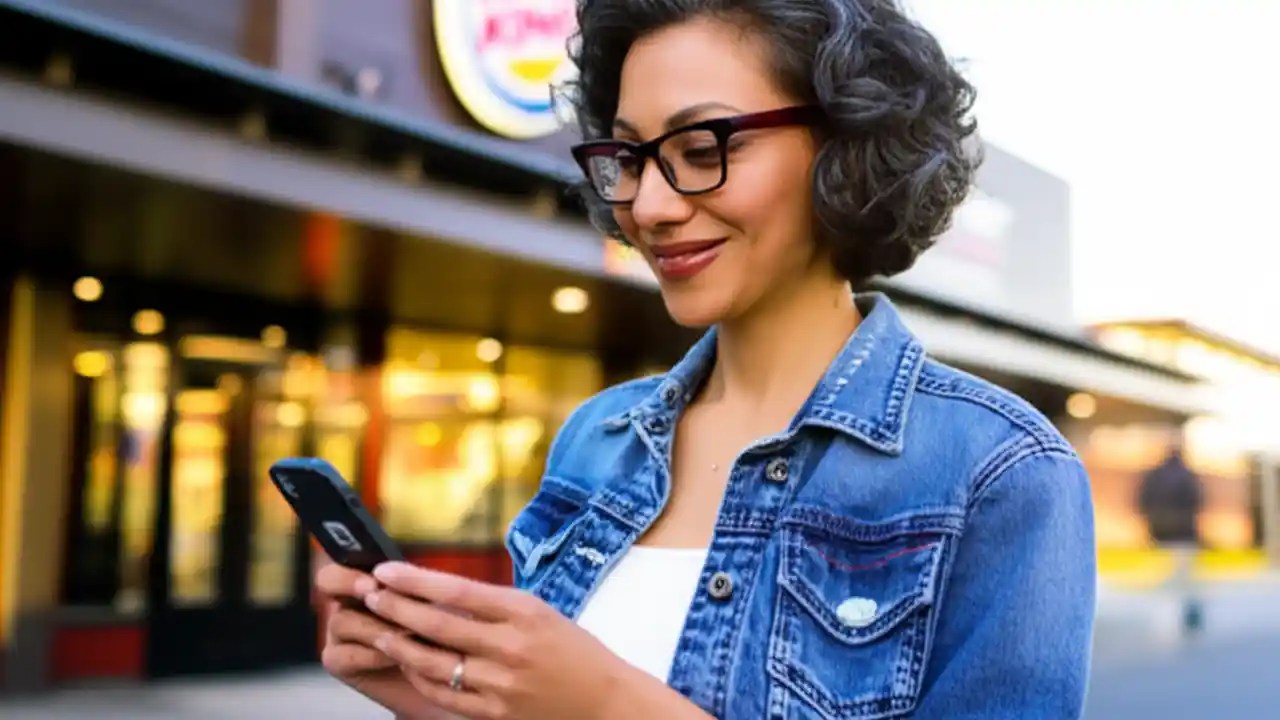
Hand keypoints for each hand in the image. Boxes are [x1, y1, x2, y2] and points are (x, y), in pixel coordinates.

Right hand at [316, 562, 449, 718]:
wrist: (445, 682)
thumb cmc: (444, 638)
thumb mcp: (437, 607)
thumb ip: (417, 589)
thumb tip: (405, 574)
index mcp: (372, 580)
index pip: (346, 559)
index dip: (354, 565)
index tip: (378, 578)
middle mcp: (350, 602)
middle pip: (328, 581)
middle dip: (348, 582)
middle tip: (373, 591)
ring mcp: (341, 633)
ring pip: (341, 620)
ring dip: (376, 626)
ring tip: (407, 634)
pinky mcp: (340, 662)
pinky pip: (343, 654)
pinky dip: (371, 654)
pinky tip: (396, 657)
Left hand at [363, 562, 633, 719]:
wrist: (604, 701)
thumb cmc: (572, 650)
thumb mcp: (538, 612)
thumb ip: (491, 604)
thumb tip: (435, 592)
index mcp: (523, 611)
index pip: (456, 589)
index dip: (414, 579)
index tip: (385, 569)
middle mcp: (510, 646)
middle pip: (436, 625)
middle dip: (395, 607)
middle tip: (370, 594)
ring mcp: (500, 683)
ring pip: (432, 663)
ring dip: (398, 644)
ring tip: (380, 630)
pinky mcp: (494, 713)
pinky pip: (442, 694)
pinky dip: (419, 676)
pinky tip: (407, 664)